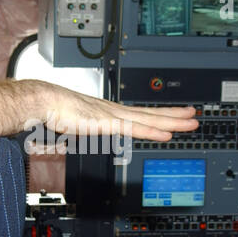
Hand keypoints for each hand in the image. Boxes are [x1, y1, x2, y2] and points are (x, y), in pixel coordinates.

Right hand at [24, 81, 197, 144]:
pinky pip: (134, 129)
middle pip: (151, 114)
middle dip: (174, 116)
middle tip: (194, 116)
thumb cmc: (53, 110)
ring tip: (190, 124)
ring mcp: (112, 116)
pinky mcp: (106, 123)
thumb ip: (86, 127)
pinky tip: (166, 135)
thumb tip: (85, 130)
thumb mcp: (76, 122)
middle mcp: (115, 111)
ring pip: (148, 120)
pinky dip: (152, 132)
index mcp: (109, 112)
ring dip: (171, 122)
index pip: (141, 114)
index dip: (160, 115)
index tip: (176, 115)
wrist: (43, 101)